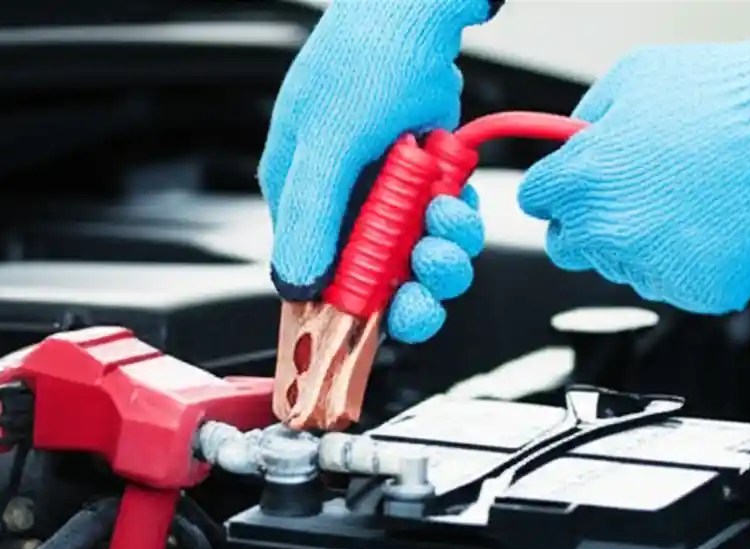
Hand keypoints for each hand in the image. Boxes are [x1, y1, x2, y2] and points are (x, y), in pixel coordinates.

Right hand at [260, 0, 500, 342]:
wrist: (419, 12)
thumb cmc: (364, 59)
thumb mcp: (327, 145)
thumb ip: (310, 219)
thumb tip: (293, 285)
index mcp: (297, 196)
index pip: (313, 277)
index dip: (349, 306)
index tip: (383, 316)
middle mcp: (338, 200)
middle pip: (372, 278)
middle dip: (409, 279)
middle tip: (428, 263)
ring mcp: (381, 192)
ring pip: (413, 255)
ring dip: (441, 246)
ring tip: (447, 214)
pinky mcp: (419, 180)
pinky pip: (440, 223)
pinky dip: (456, 217)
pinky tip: (455, 194)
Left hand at [518, 1, 749, 314]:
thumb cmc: (720, 92)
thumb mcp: (632, 79)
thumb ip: (587, 119)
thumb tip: (575, 141)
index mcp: (578, 182)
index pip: (536, 200)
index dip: (560, 186)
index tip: (580, 181)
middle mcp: (605, 233)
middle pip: (569, 245)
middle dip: (589, 222)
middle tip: (633, 195)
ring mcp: (652, 269)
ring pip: (627, 267)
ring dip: (645, 243)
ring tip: (695, 197)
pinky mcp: (699, 293)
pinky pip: (680, 283)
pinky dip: (695, 261)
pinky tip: (722, 221)